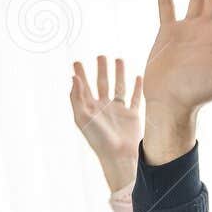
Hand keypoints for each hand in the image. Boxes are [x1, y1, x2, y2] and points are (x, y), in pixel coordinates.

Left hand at [70, 57, 141, 192]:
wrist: (119, 156)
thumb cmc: (98, 140)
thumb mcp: (83, 118)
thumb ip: (77, 97)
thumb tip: (74, 77)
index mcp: (91, 109)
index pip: (84, 87)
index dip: (80, 74)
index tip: (77, 62)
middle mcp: (104, 108)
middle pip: (102, 83)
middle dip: (101, 70)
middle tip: (100, 56)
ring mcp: (119, 111)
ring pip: (119, 87)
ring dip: (119, 73)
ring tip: (118, 59)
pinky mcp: (132, 116)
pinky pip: (135, 98)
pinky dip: (137, 87)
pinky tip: (137, 76)